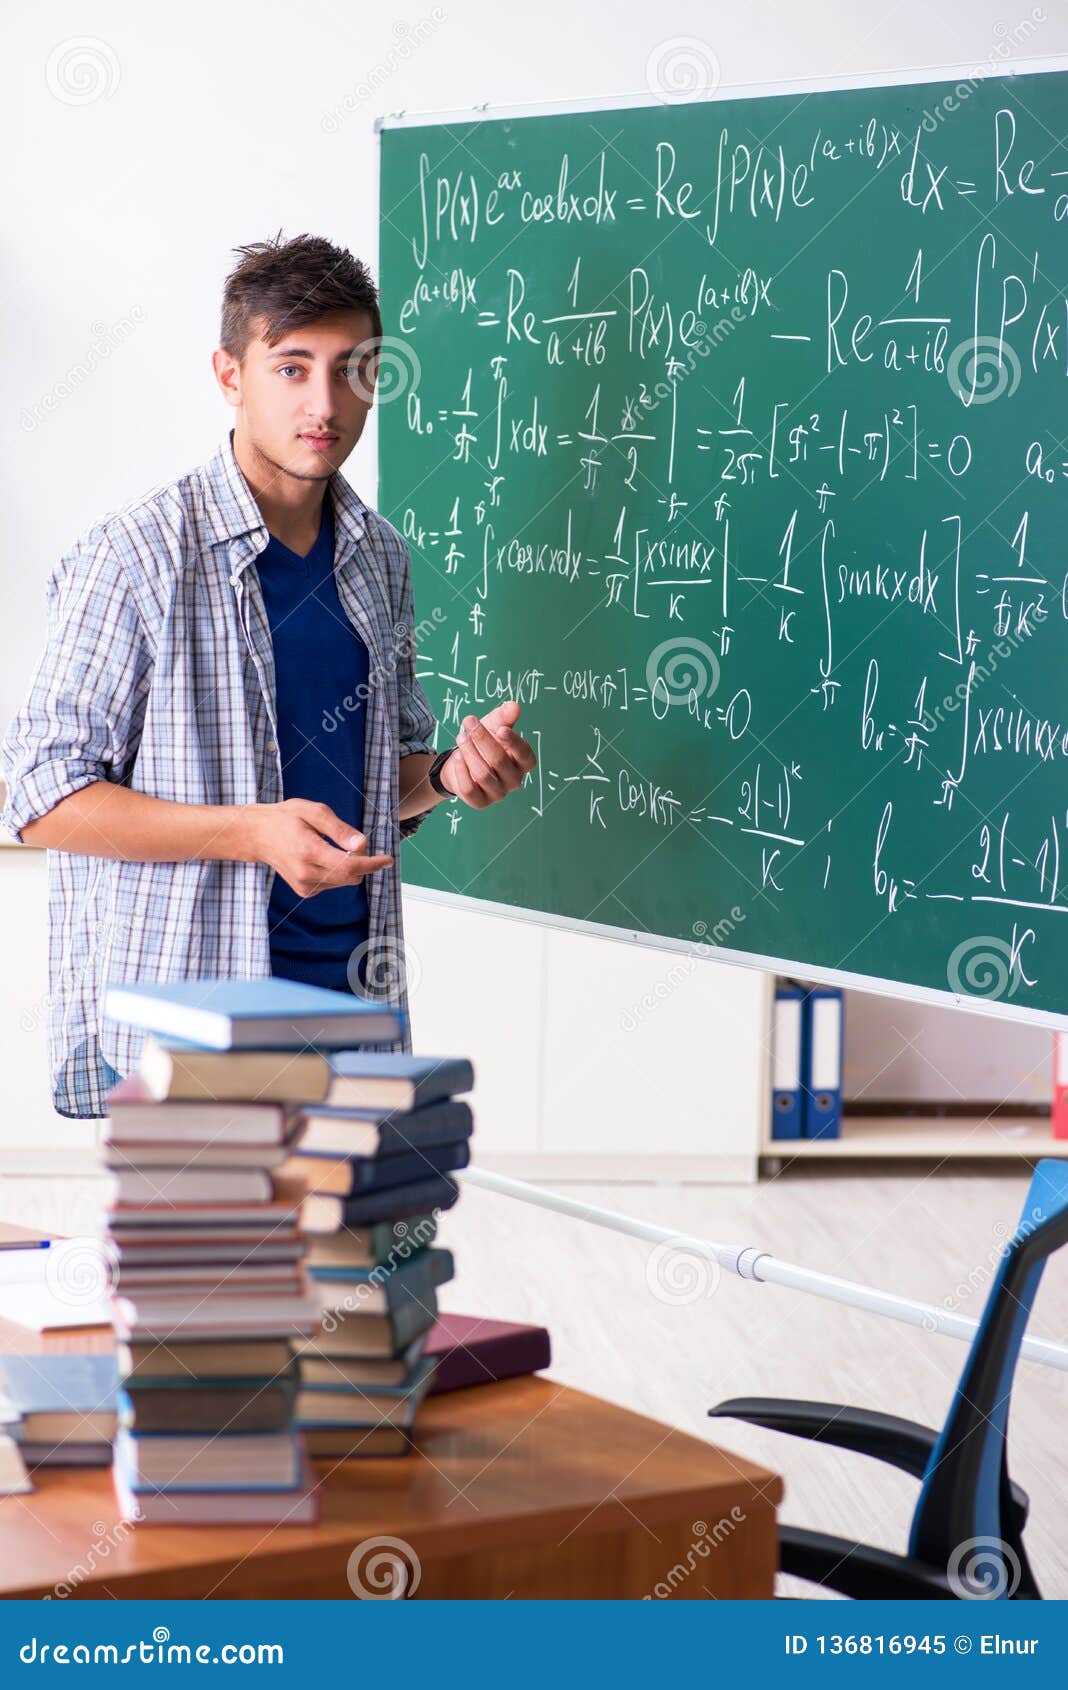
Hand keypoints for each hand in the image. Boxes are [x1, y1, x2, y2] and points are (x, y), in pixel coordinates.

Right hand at [252, 798, 392, 897]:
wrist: (258, 835)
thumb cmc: (287, 818)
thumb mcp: (314, 812)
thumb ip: (340, 829)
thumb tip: (362, 845)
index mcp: (308, 851)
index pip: (350, 866)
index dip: (373, 863)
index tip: (388, 859)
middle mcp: (306, 873)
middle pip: (351, 876)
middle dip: (362, 861)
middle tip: (352, 840)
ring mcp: (305, 885)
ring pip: (345, 881)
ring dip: (349, 865)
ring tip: (331, 845)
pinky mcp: (305, 891)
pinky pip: (334, 883)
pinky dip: (338, 871)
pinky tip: (323, 856)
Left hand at [439, 701, 536, 809]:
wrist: (461, 762)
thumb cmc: (484, 743)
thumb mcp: (494, 725)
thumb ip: (504, 717)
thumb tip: (514, 706)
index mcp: (523, 762)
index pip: (524, 754)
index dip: (513, 742)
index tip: (500, 729)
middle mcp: (514, 780)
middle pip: (499, 760)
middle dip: (482, 739)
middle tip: (468, 722)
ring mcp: (498, 793)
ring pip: (483, 774)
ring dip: (469, 752)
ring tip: (460, 737)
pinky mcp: (480, 802)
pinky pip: (470, 789)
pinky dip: (461, 771)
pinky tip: (457, 757)